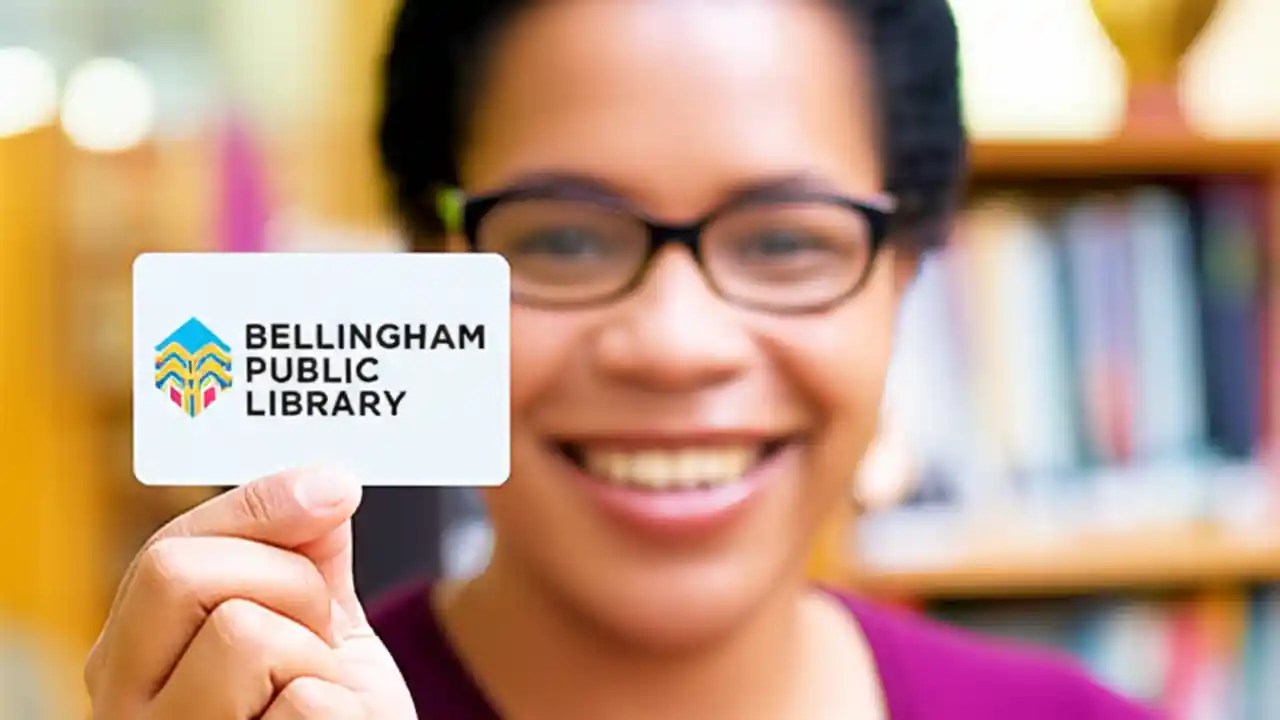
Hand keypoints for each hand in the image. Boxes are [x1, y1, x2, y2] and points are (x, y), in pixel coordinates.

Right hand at [85, 469, 417, 718]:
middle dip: (287, 582)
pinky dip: (341, 709)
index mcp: (132, 655)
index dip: (258, 506)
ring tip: (316, 691)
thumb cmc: (325, 707)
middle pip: (182, 574)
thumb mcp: (311, 621)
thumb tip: (321, 482)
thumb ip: (304, 552)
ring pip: (243, 635)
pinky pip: (306, 704)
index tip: (333, 487)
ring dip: (315, 656)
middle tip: (319, 629)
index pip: (168, 552)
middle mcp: (125, 707)